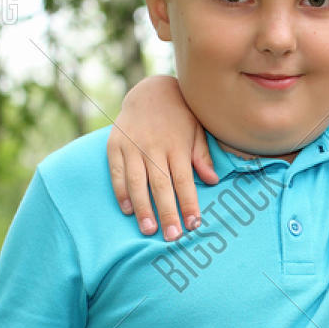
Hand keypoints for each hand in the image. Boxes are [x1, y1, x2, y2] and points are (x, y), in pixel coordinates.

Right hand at [107, 75, 217, 240]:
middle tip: (172, 237)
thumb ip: (202, 156)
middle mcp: (153, 147)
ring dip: (143, 208)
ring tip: (149, 230)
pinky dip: (121, 191)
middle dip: (167, 212)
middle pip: (161, 185)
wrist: (151, 91)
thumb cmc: (180, 116)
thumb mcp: (197, 130)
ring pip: (136, 181)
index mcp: (176, 146)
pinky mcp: (115, 144)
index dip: (188, 204)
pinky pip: (116, 172)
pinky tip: (128, 210)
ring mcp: (132, 146)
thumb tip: (213, 180)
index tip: (194, 225)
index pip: (184, 180)